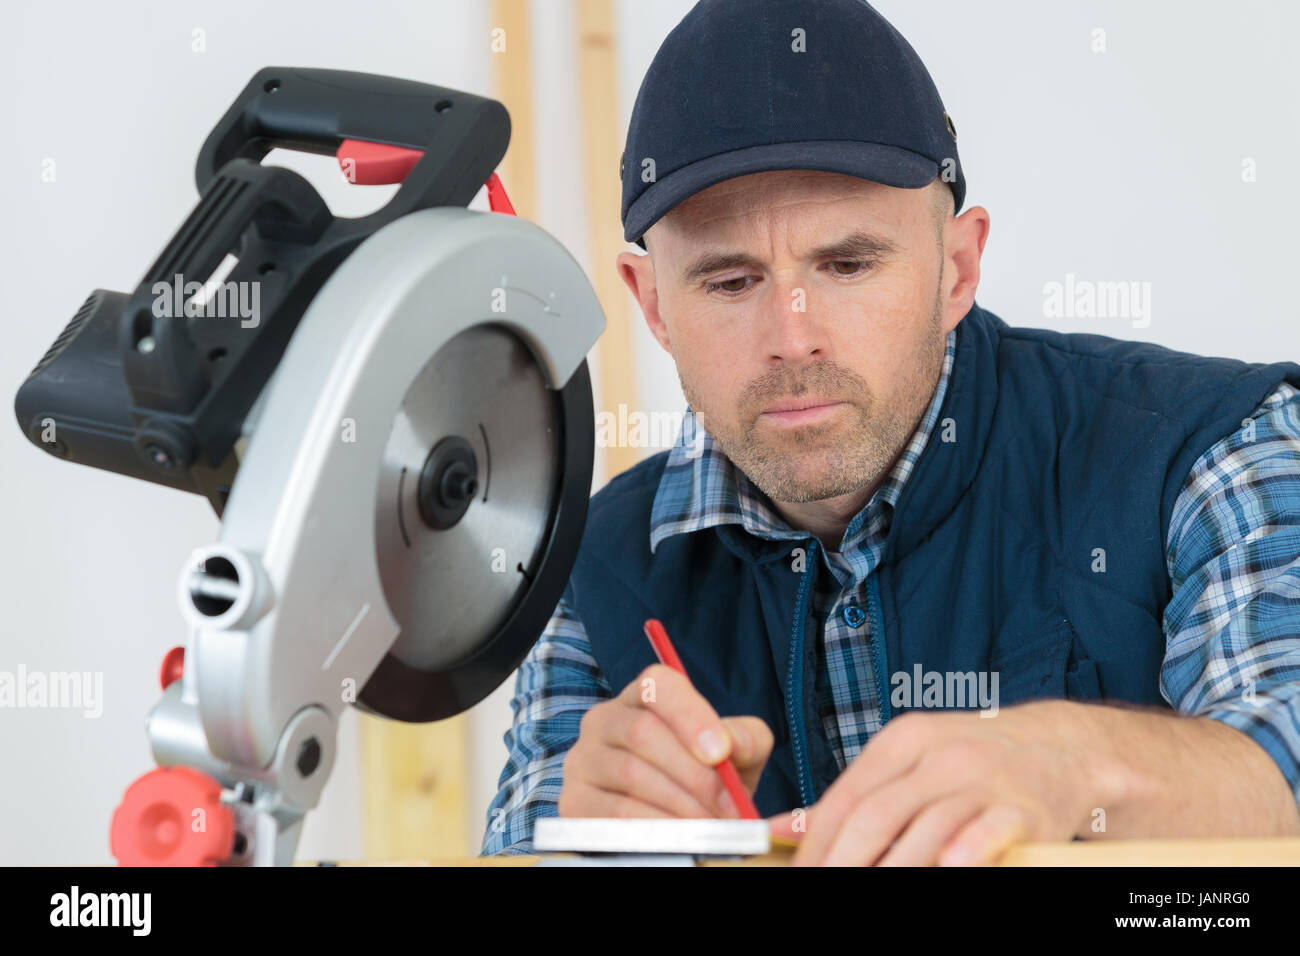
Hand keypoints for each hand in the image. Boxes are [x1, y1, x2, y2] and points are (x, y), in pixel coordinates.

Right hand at [558, 663, 773, 818]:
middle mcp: (603, 720)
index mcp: (642, 697)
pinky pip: (614, 813)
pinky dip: (656, 829)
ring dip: (679, 805)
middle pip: (643, 732)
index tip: (721, 752)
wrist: (675, 823)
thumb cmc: (705, 780)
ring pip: (630, 774)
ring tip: (712, 827)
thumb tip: (732, 745)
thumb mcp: (735, 755)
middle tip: (729, 808)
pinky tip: (682, 839)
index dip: (689, 714)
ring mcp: (583, 760)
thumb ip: (745, 739)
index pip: (657, 684)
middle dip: (694, 775)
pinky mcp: (574, 802)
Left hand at [771, 701, 1108, 864]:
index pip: (847, 797)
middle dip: (845, 864)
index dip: (817, 844)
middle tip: (827, 889)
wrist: (1061, 749)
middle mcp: (940, 755)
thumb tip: (778, 830)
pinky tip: (946, 873)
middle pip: (877, 816)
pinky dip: (962, 856)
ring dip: (894, 872)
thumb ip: (848, 797)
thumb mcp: (907, 763)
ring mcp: (983, 780)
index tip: (802, 876)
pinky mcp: (1022, 808)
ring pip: (925, 832)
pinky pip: (985, 834)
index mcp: (903, 741)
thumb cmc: (970, 763)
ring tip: (871, 895)